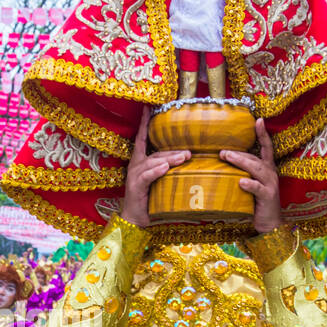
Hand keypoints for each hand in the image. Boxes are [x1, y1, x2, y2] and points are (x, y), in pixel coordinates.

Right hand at [121, 108, 189, 228]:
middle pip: (157, 153)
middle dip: (173, 151)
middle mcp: (137, 165)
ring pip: (155, 162)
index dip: (145, 123)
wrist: (135, 219)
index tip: (148, 107)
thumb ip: (171, 171)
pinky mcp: (136, 186)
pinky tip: (165, 168)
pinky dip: (157, 171)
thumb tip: (190, 162)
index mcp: (141, 161)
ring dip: (170, 159)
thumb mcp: (162, 182)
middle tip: (190, 152)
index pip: (143, 138)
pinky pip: (148, 176)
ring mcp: (135, 175)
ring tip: (184, 157)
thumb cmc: (150, 200)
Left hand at [220, 120, 281, 233]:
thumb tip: (221, 164)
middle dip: (239, 152)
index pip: (266, 147)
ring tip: (227, 157)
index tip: (258, 119)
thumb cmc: (256, 204)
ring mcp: (270, 185)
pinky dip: (249, 184)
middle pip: (255, 158)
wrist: (270, 224)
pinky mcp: (268, 197)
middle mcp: (270, 173)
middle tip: (221, 150)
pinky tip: (240, 181)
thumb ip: (241, 174)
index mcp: (267, 169)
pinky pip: (258, 188)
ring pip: (256, 169)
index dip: (262, 134)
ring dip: (241, 162)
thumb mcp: (250, 185)